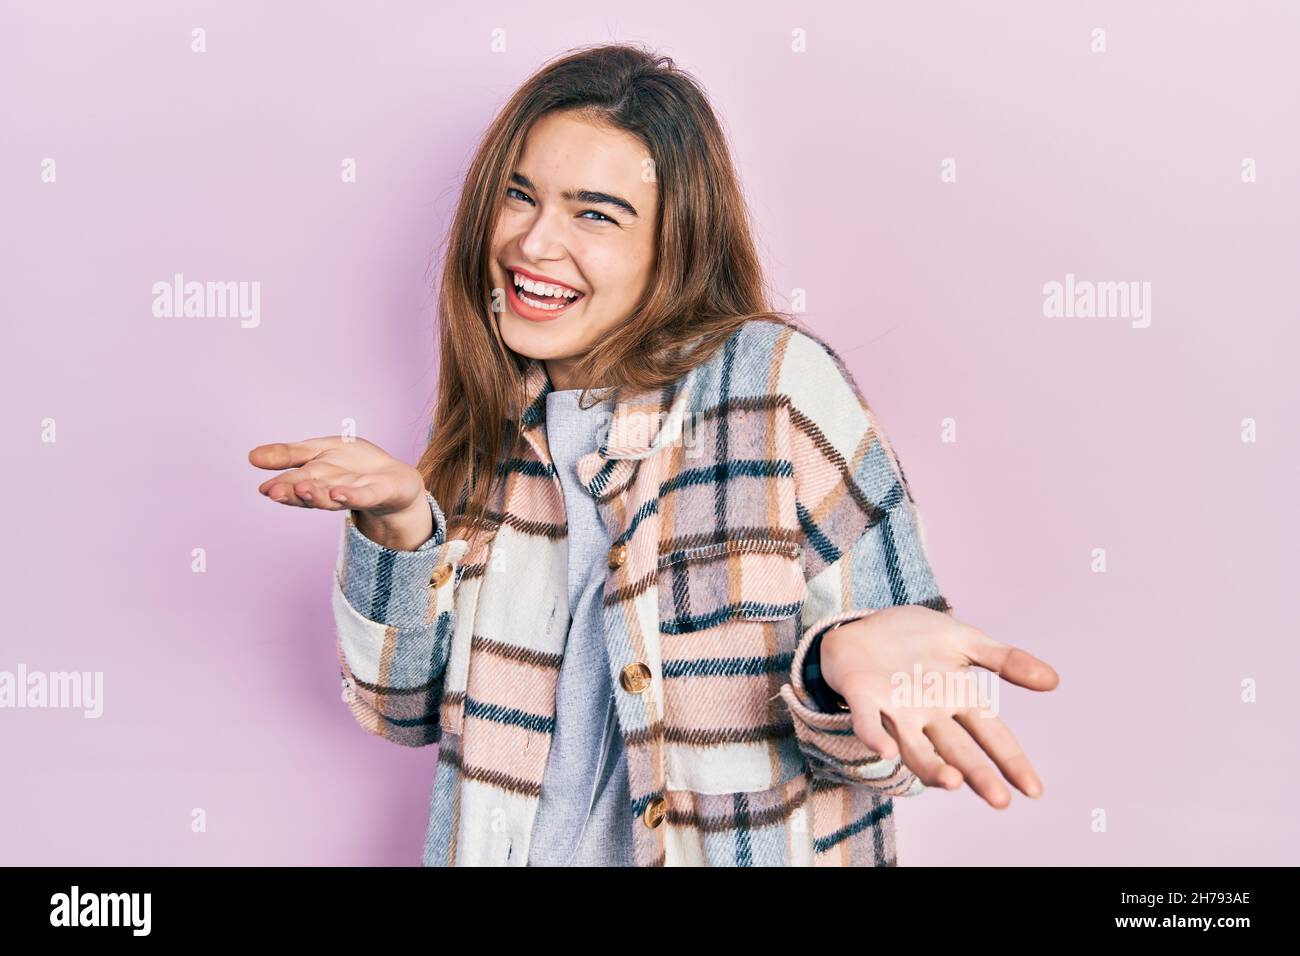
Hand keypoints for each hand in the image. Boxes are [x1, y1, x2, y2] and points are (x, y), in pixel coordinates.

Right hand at [248, 436, 431, 548]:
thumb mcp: (319, 451)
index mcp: (314, 480)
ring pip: (331, 498)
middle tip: (275, 492)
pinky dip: (350, 496)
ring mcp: (353, 493)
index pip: (293, 484)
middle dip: (292, 493)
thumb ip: (288, 455)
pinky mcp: (377, 493)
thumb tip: (251, 456)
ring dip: (316, 495)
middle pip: (309, 493)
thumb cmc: (354, 467)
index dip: (280, 487)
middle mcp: (330, 491)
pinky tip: (338, 492)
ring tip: (302, 488)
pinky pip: (362, 496)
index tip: (265, 489)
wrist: (395, 480)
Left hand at [819, 604, 1058, 808]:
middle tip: (999, 800)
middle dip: (977, 774)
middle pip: (957, 750)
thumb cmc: (915, 638)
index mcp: (958, 699)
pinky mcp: (862, 697)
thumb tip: (1054, 681)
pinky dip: (875, 737)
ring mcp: (895, 710)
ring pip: (915, 748)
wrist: (863, 622)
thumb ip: (1005, 660)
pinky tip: (886, 751)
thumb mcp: (965, 640)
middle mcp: (929, 714)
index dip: (1011, 760)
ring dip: (931, 767)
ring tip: (951, 782)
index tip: (1034, 790)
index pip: (992, 734)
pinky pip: (868, 722)